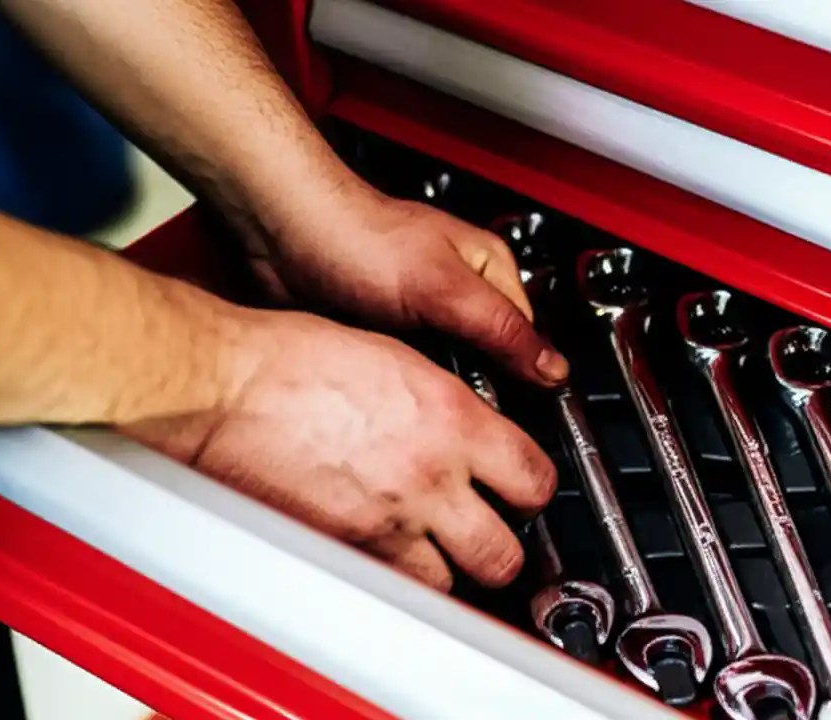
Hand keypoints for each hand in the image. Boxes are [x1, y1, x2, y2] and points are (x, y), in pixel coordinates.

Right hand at [121, 310, 555, 590]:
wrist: (231, 384)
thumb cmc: (296, 360)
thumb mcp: (401, 359)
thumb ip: (446, 403)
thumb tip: (471, 422)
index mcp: (452, 421)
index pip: (535, 480)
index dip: (536, 491)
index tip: (526, 490)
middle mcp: (429, 477)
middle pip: (504, 554)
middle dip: (504, 549)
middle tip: (491, 532)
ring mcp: (386, 521)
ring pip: (450, 583)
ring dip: (450, 571)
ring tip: (436, 549)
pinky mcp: (342, 548)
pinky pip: (391, 585)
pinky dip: (397, 579)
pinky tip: (387, 551)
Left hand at [246, 181, 568, 385]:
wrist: (279, 231)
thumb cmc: (356, 235)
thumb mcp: (443, 289)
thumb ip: (500, 329)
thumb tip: (551, 368)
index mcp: (491, 271)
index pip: (530, 338)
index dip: (529, 379)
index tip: (526, 418)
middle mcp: (462, 292)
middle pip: (492, 359)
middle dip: (481, 388)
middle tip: (467, 414)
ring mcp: (424, 313)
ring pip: (451, 370)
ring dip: (441, 388)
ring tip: (430, 405)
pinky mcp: (389, 331)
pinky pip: (412, 372)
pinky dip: (408, 385)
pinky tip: (401, 396)